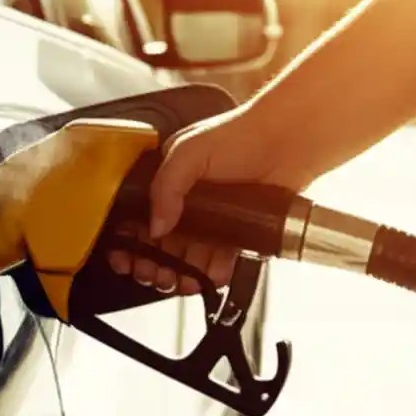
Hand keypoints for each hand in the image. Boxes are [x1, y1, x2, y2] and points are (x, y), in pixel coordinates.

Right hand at [108, 102, 307, 293]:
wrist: (288, 141)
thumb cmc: (241, 135)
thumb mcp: (188, 152)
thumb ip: (166, 186)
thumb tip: (156, 226)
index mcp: (169, 182)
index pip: (139, 217)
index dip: (130, 240)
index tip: (127, 258)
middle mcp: (188, 202)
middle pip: (162, 243)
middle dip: (154, 264)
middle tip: (155, 275)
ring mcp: (212, 219)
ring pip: (188, 255)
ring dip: (182, 273)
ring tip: (181, 281)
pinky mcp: (236, 232)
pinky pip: (219, 259)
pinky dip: (212, 272)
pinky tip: (208, 278)